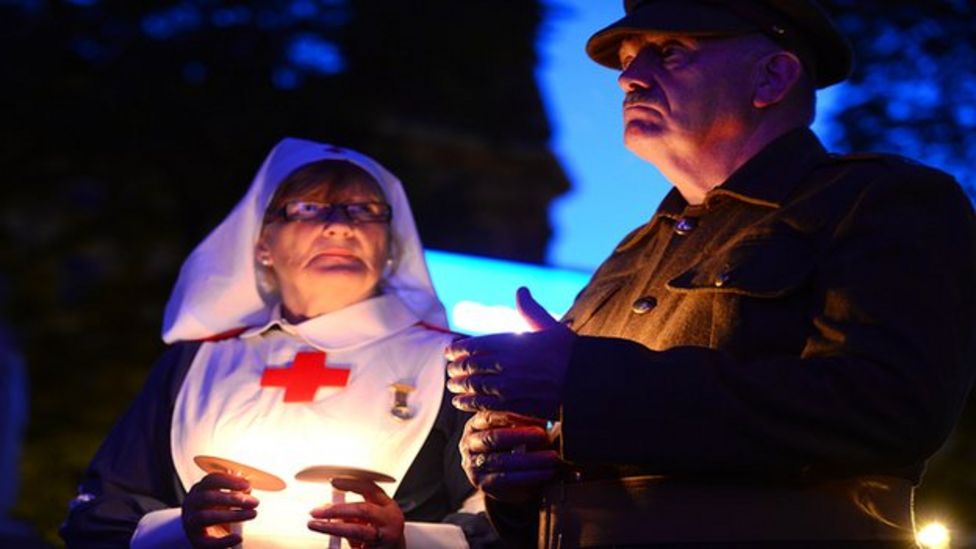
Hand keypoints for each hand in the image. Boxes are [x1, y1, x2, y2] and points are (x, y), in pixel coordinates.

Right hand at [181, 472, 257, 547]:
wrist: (205, 536)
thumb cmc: (217, 513)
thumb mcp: (224, 499)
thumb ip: (235, 491)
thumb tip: (247, 486)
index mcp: (199, 491)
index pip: (211, 480)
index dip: (230, 481)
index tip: (247, 485)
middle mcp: (191, 505)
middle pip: (207, 497)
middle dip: (232, 498)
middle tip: (253, 502)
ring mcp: (191, 523)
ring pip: (205, 517)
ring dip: (231, 515)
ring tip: (251, 514)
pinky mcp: (195, 541)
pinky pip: (207, 542)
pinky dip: (224, 540)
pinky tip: (238, 538)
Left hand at [308, 478, 404, 548]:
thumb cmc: (380, 536)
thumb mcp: (370, 520)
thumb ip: (352, 514)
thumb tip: (325, 508)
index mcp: (388, 506)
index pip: (370, 488)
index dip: (351, 483)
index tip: (333, 482)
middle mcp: (391, 520)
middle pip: (362, 509)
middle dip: (336, 509)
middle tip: (317, 511)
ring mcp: (387, 537)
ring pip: (357, 530)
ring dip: (333, 527)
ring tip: (316, 525)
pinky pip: (355, 545)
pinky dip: (340, 543)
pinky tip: (331, 542)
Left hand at [446, 287, 575, 418]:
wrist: (586, 383)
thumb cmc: (570, 353)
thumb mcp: (550, 326)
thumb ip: (530, 310)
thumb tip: (521, 291)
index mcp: (512, 341)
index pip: (474, 344)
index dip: (458, 348)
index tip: (450, 350)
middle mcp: (505, 363)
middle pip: (469, 365)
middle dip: (456, 367)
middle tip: (449, 368)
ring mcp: (507, 385)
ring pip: (473, 384)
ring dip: (459, 385)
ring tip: (452, 385)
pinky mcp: (513, 404)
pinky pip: (482, 404)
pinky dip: (468, 403)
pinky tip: (460, 402)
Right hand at [460, 411, 561, 502]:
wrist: (504, 477)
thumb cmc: (513, 444)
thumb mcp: (514, 429)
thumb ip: (524, 421)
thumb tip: (548, 416)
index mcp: (475, 423)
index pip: (490, 416)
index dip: (513, 415)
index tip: (535, 414)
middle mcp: (469, 443)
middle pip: (493, 438)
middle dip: (520, 436)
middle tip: (543, 435)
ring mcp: (473, 465)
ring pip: (501, 461)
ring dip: (530, 459)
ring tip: (553, 457)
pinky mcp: (483, 484)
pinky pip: (506, 480)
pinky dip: (528, 475)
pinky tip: (546, 472)